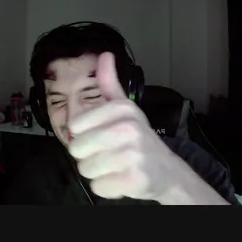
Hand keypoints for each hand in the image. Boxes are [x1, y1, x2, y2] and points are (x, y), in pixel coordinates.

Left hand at [66, 53, 215, 202]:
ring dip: (97, 172)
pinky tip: (121, 179)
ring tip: (115, 165)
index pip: (74, 126)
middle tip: (109, 153)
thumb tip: (104, 54)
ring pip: (85, 169)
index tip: (103, 134)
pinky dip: (107, 187)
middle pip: (76, 149)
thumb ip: (108, 83)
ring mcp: (133, 155)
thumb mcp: (124, 108)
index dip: (84, 134)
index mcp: (122, 109)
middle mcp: (129, 129)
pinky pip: (98, 187)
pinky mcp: (135, 179)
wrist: (167, 171)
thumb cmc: (138, 138)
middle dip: (88, 155)